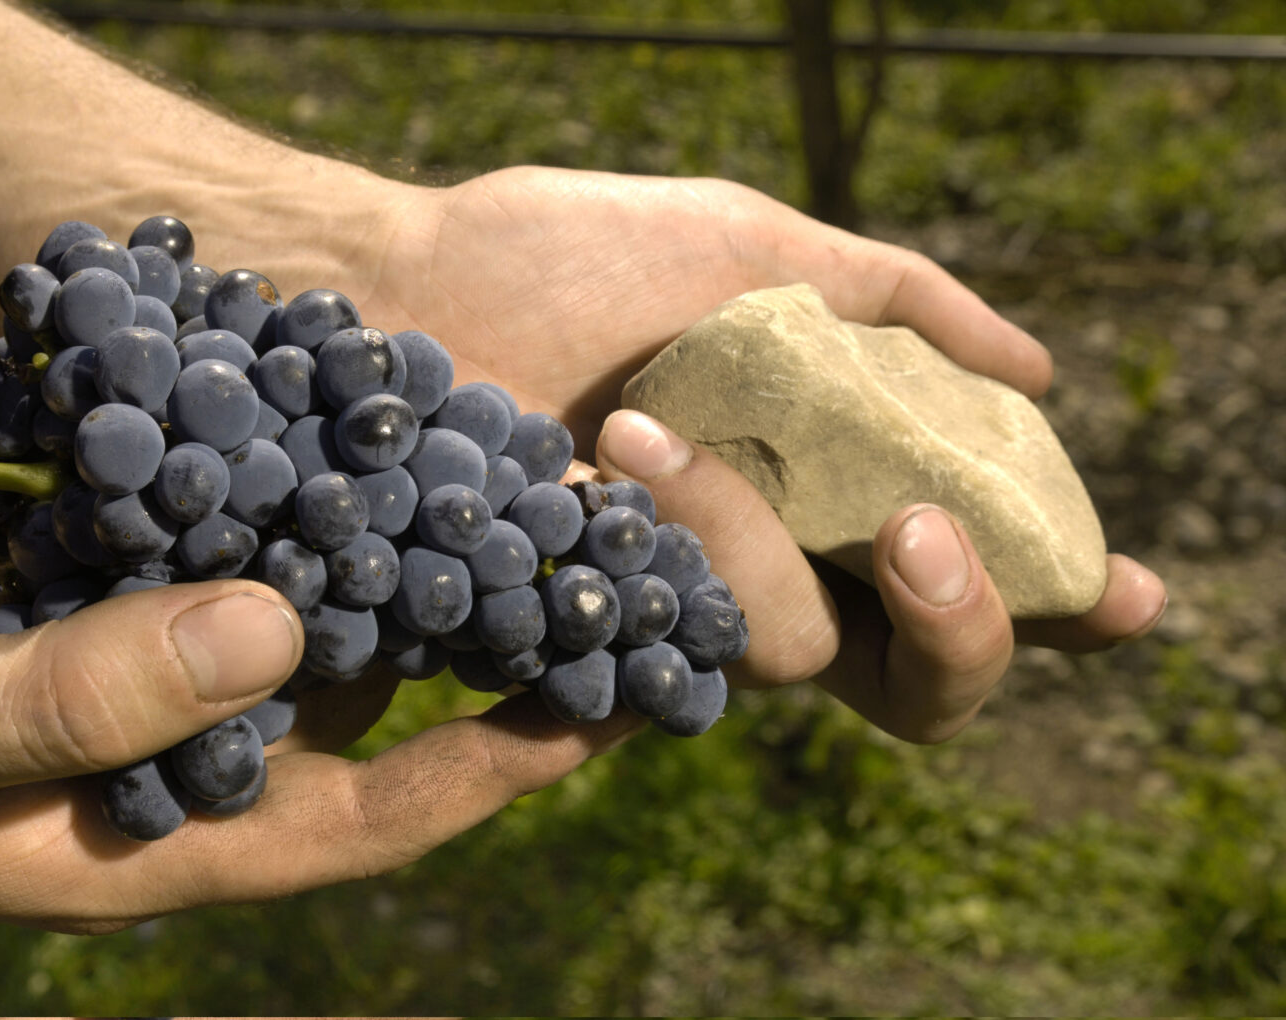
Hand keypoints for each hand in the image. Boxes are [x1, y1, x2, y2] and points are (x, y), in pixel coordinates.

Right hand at [0, 564, 636, 930]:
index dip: (494, 769)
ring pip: (303, 650)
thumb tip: (274, 636)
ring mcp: (133, 703)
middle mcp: (168, 779)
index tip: (607, 706)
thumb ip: (80, 699)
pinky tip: (334, 468)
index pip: (367, 819)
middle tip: (588, 588)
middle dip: (476, 665)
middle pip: (364, 728)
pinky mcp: (96, 632)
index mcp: (149, 843)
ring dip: (393, 585)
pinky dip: (287, 534)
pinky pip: (224, 588)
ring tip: (496, 511)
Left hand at [360, 166, 1167, 741]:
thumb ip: (894, 305)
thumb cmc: (561, 261)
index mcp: (818, 492)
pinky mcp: (576, 645)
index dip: (1054, 602)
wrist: (395, 288)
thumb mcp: (751, 250)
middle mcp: (764, 571)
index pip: (958, 580)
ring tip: (640, 424)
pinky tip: (606, 464)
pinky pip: (662, 660)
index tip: (1126, 594)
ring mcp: (671, 616)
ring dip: (745, 534)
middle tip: (919, 532)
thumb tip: (1038, 371)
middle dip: (964, 622)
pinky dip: (666, 549)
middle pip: (917, 678)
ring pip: (789, 652)